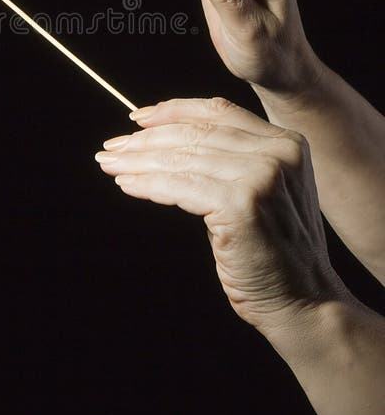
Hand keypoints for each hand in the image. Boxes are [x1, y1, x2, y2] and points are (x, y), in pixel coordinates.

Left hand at [95, 97, 345, 339]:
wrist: (305, 303)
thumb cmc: (274, 253)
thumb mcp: (264, 191)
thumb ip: (233, 159)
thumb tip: (165, 138)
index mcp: (285, 142)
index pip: (217, 111)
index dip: (172, 111)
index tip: (137, 119)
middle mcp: (277, 152)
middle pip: (195, 133)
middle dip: (145, 140)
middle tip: (111, 148)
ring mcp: (261, 176)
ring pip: (182, 158)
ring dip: (138, 161)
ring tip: (110, 165)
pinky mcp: (241, 204)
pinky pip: (180, 186)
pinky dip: (148, 184)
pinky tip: (128, 184)